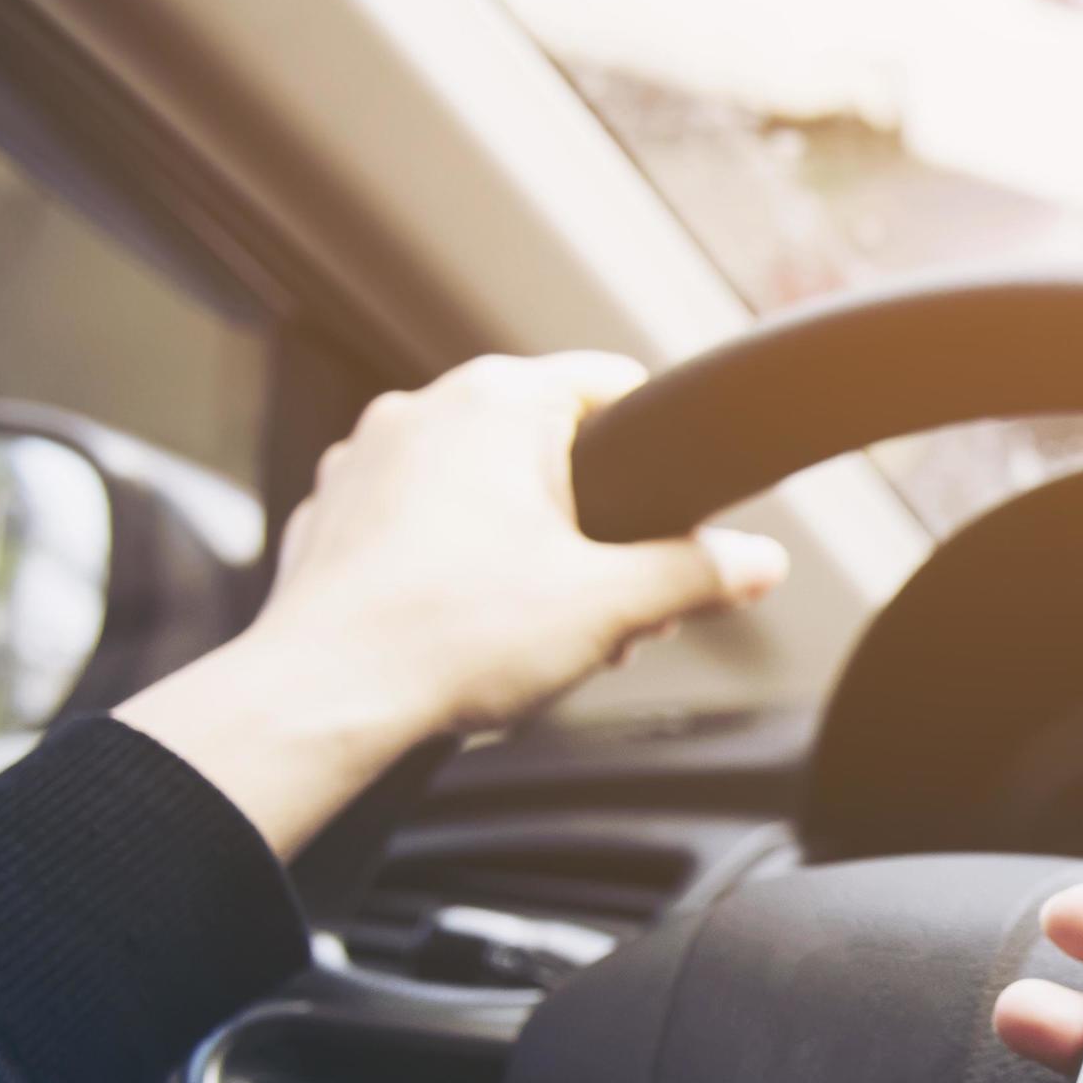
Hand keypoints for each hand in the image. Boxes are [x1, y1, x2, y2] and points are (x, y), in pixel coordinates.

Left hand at [119, 353, 784, 856]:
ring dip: (522, 543)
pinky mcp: (331, 513)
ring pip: (478, 483)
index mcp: (500, 402)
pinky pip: (417, 521)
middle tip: (609, 604)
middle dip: (590, 522)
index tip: (669, 519)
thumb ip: (698, 573)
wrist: (321, 697)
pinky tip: (463, 627)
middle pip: (547, 445)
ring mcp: (367, 459)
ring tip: (536, 627)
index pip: (613, 384)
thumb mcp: (611, 606)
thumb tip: (762, 562)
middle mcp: (425, 409)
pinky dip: (450, 561)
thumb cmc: (454, 636)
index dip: (657, 455)